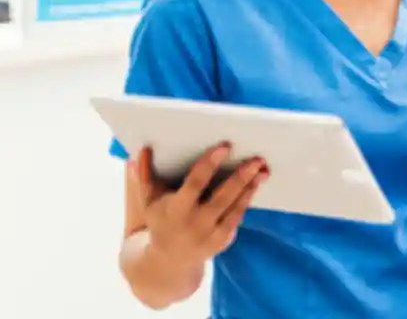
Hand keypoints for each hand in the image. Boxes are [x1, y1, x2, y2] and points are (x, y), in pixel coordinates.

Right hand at [127, 143, 267, 265]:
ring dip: (250, 187)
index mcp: (176, 210)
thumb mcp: (150, 200)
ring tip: (262, 169)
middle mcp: (195, 224)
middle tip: (256, 159)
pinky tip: (255, 184)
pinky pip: (238, 217)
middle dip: (241, 177)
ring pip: (235, 208)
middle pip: (222, 197)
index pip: (195, 184)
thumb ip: (146, 175)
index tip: (225, 146)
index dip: (210, 164)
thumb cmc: (160, 221)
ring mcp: (211, 235)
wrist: (169, 260)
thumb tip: (144, 148)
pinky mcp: (222, 241)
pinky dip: (247, 200)